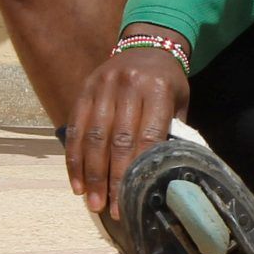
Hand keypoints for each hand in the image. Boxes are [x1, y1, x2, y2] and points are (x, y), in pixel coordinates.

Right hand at [68, 28, 190, 219]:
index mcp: (158, 91)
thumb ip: (173, 134)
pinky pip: (75, 127)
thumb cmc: (168, 83)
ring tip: (92, 202)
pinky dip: (74, 158)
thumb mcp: (179, 103)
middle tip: (109, 208)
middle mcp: (128, 87)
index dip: (137, 171)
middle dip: (112, 179)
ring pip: (93, 136)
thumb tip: (165, 176)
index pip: (146, 137)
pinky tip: (77, 182)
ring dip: (91, 173)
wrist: (147, 45)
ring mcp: (103, 86)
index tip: (133, 200)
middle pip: (117, 140)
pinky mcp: (84, 89)